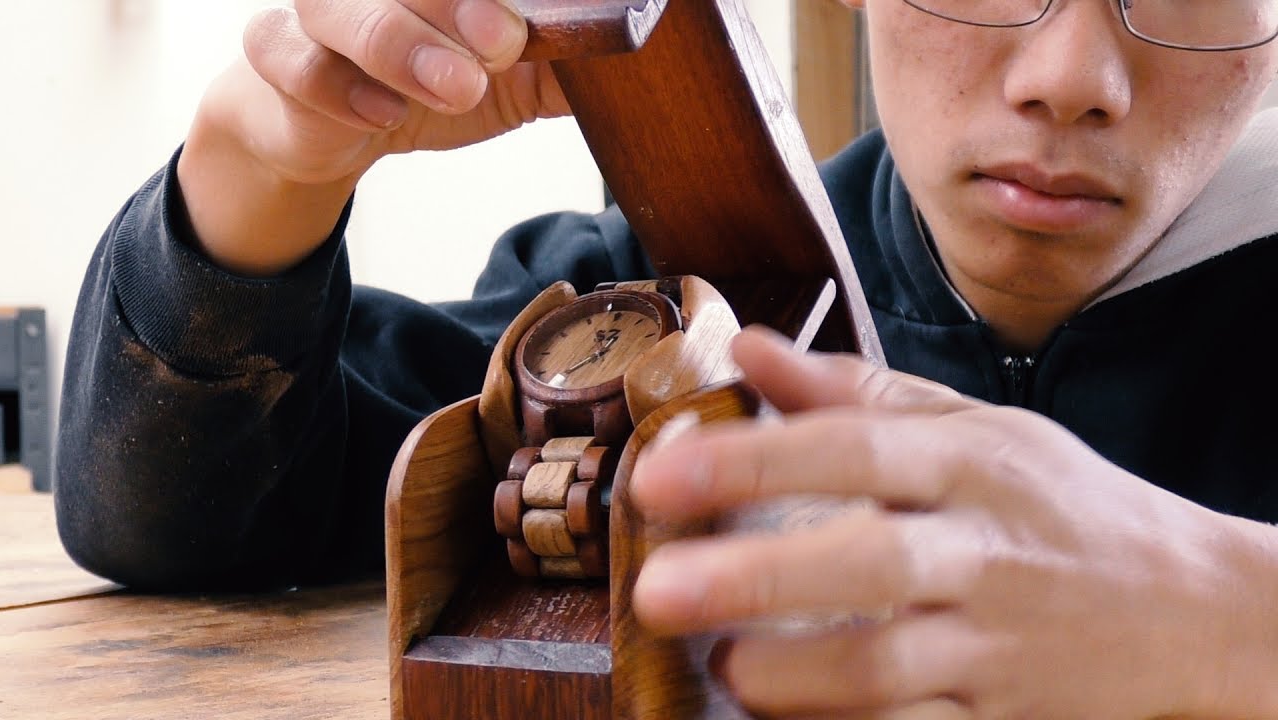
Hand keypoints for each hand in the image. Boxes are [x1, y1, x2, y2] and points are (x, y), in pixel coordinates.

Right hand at [237, 0, 567, 184]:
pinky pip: (290, 58)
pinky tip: (383, 114)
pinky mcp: (278, 54)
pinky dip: (337, 87)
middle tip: (504, 45)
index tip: (521, 27)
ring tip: (457, 87)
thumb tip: (623, 61)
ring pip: (338, 5)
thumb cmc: (423, 82)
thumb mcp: (514, 79)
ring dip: (401, 44)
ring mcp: (320, 7)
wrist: (330, 126)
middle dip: (457, 4)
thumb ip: (561, 69)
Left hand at [629, 326, 1252, 718]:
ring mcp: (1001, 644)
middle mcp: (986, 550)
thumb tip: (744, 344)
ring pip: (889, 668)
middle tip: (658, 591)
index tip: (661, 474)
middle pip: (868, 563)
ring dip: (792, 674)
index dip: (754, 459)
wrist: (1190, 604)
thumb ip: (853, 389)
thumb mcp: (972, 425)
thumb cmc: (1057, 503)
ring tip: (725, 664)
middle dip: (756, 578)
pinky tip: (788, 719)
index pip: (854, 448)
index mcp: (970, 462)